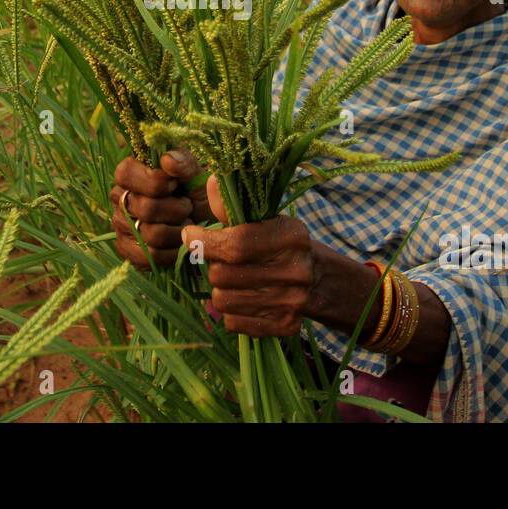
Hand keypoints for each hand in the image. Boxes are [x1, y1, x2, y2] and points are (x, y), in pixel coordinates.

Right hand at [110, 148, 210, 270]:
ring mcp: (120, 225)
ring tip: (186, 223)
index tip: (175, 184)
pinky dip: (173, 252)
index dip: (154, 182)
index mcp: (129, 173)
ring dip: (179, 231)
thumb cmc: (194, 190)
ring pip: (151, 234)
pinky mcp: (127, 250)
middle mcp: (119, 198)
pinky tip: (180, 243)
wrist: (202, 221)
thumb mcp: (194, 171)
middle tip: (187, 206)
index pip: (125, 174)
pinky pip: (150, 256)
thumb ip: (182, 161)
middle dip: (177, 209)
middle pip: (145, 208)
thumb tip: (167, 160)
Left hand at [181, 176, 315, 337]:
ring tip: (234, 281)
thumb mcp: (263, 218)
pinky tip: (245, 299)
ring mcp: (292, 302)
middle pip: (222, 275)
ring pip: (223, 301)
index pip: (235, 244)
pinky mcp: (285, 326)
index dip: (204, 241)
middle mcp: (295, 271)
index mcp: (290, 236)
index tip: (189, 234)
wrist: (318, 280)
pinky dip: (231, 312)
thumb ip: (231, 206)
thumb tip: (209, 181)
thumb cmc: (279, 243)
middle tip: (223, 262)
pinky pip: (233, 323)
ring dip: (220, 290)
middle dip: (214, 267)